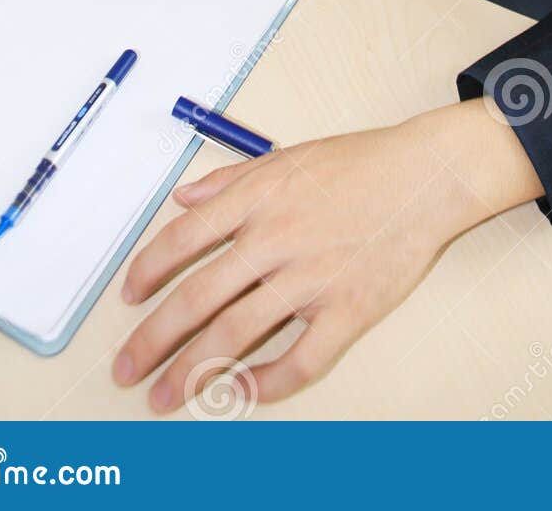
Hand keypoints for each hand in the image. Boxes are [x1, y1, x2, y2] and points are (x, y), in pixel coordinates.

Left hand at [111, 100, 542, 412]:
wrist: (425, 176)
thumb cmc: (359, 163)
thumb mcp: (287, 157)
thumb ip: (231, 180)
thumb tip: (183, 199)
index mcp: (258, 198)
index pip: (182, 239)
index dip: (147, 271)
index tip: (129, 298)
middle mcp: (276, 238)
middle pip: (198, 297)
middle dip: (154, 340)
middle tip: (127, 369)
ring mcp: (311, 277)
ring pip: (237, 334)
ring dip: (194, 371)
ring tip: (167, 395)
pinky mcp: (347, 309)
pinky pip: (299, 359)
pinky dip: (267, 384)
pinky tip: (242, 394)